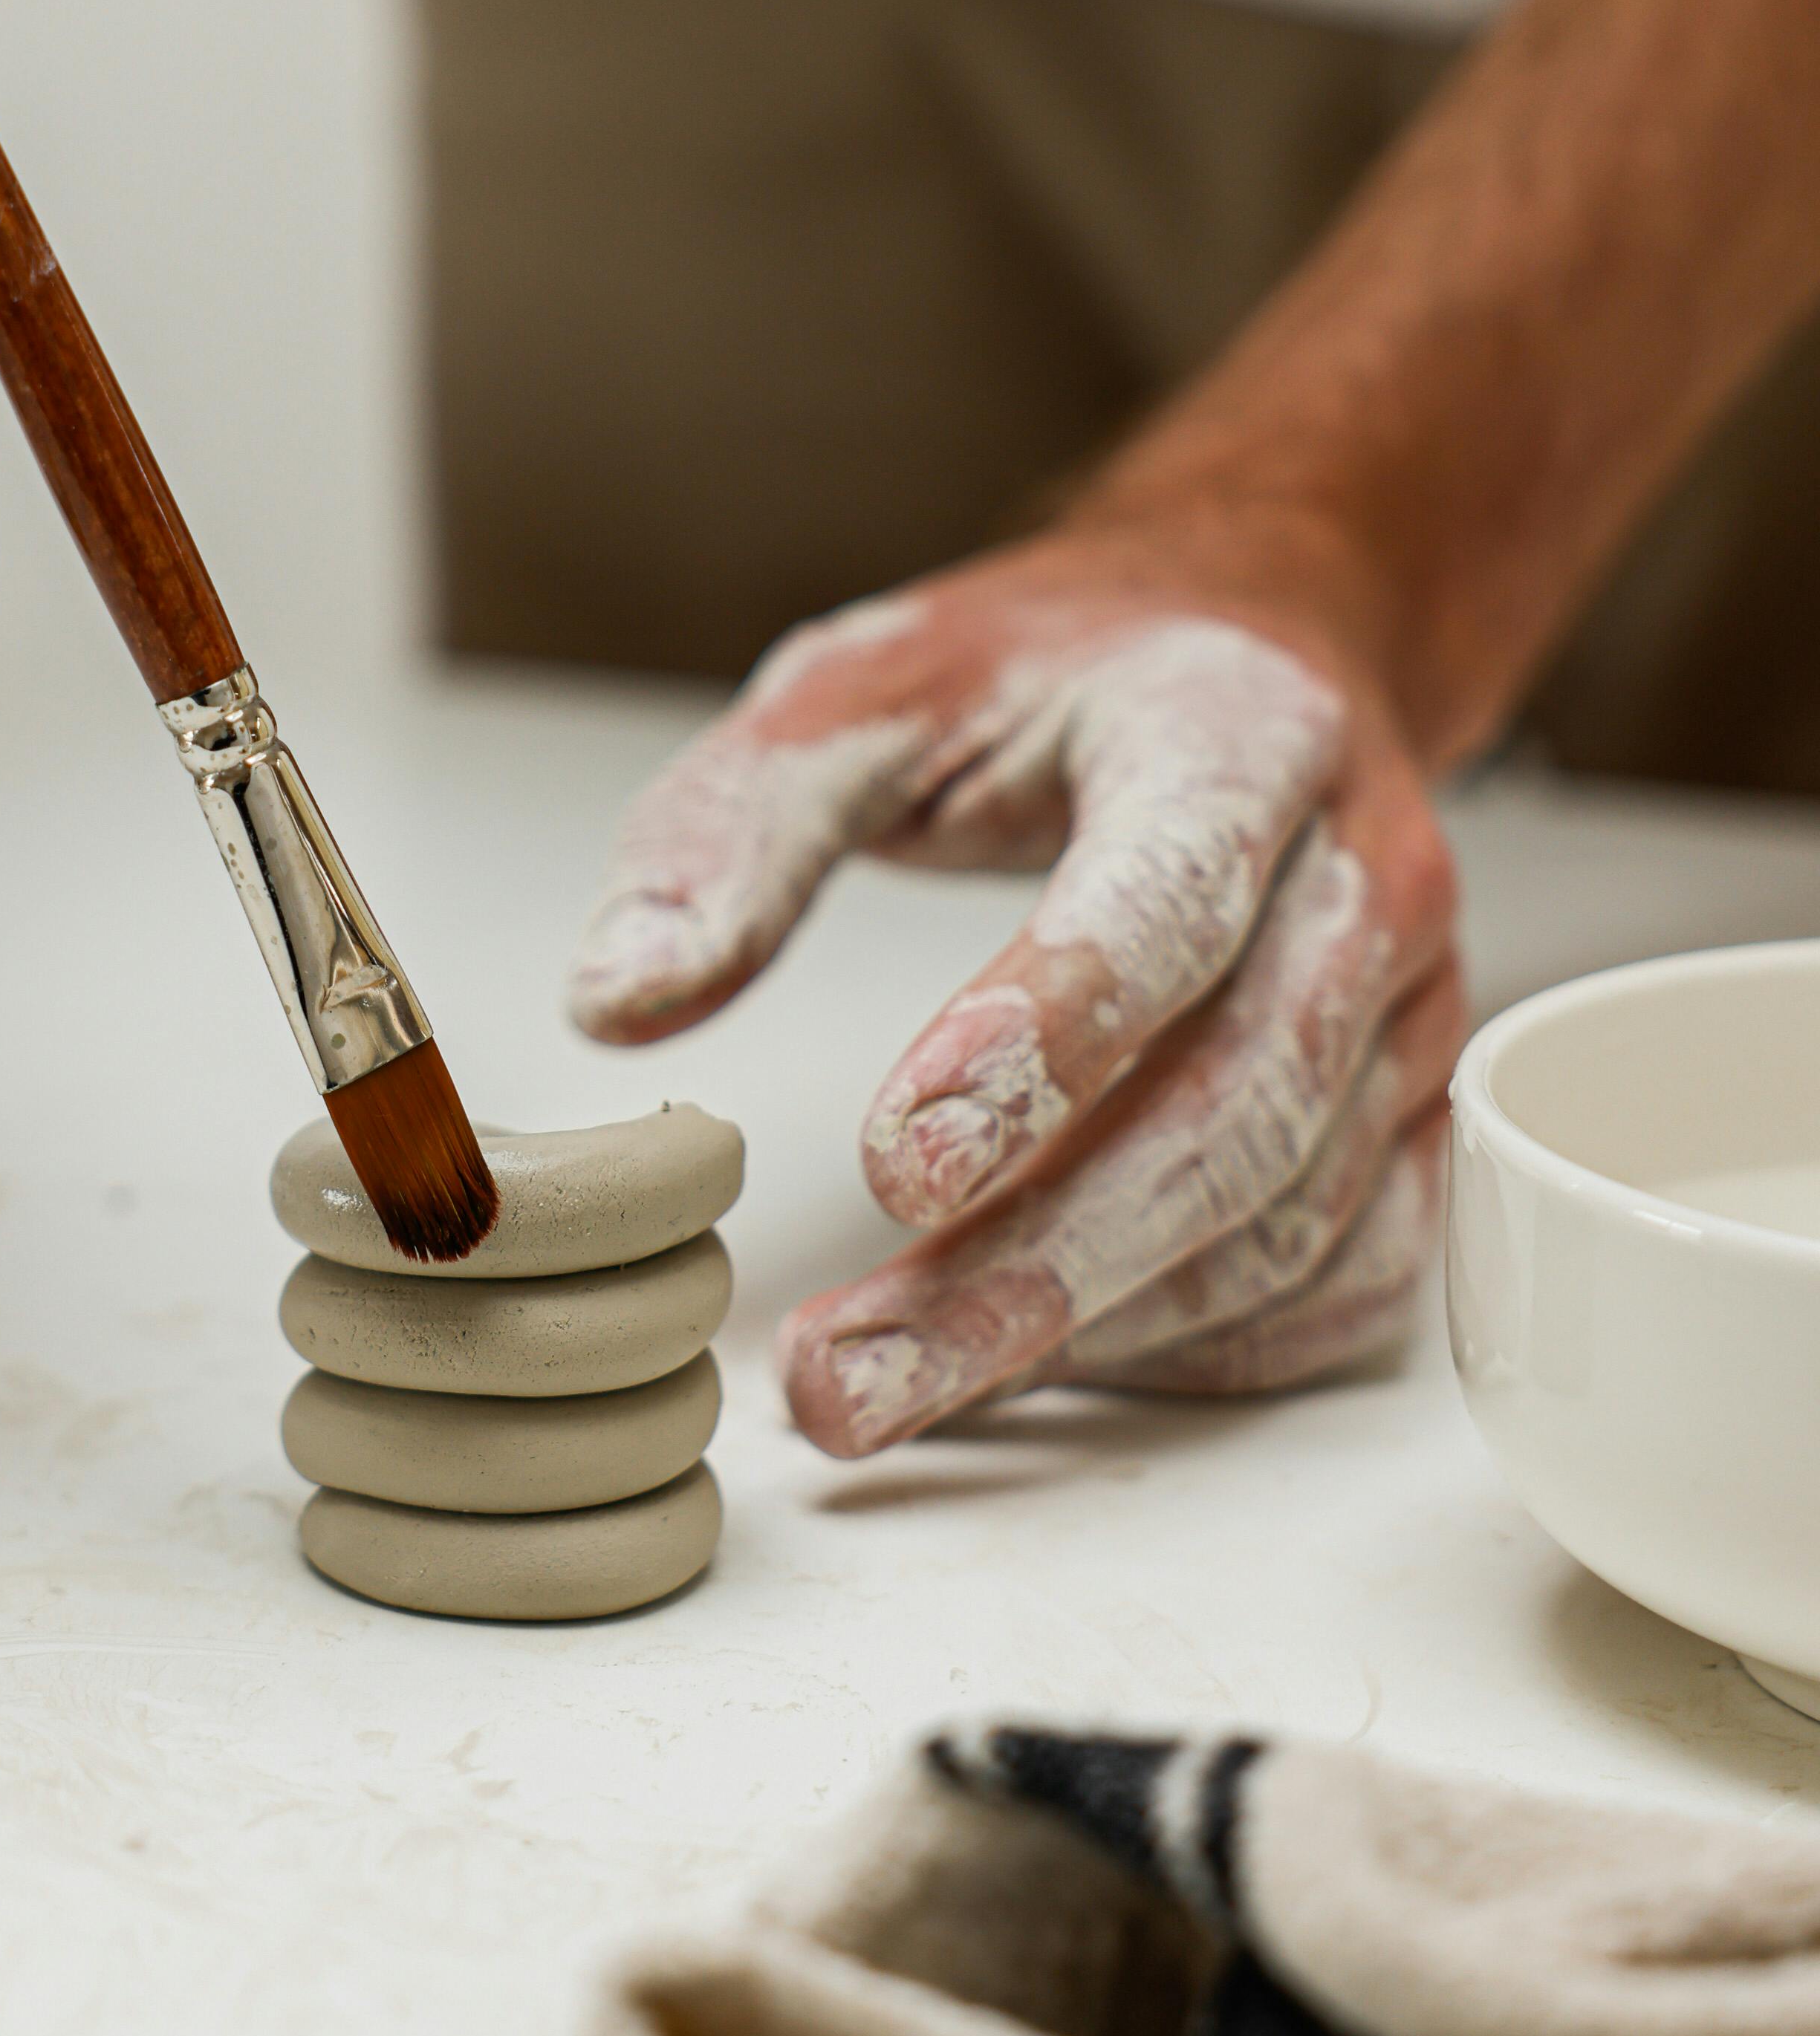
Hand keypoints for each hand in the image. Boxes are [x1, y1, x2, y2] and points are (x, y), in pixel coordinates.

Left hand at [566, 530, 1460, 1458]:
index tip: (894, 1166)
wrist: (1265, 646)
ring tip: (885, 1390)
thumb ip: (736, 831)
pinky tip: (1049, 1371)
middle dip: (1036, 1262)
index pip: (1166, 902)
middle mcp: (1364, 873)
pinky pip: (1350, 1272)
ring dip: (1090, 1331)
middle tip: (847, 1371)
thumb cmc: (1056, 680)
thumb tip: (616, 999)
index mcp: (1239, 732)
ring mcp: (1414, 1007)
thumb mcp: (868, 690)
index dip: (1045, 1041)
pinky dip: (1203, 1349)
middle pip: (1233, 1101)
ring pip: (1287, 1216)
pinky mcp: (1420, 1110)